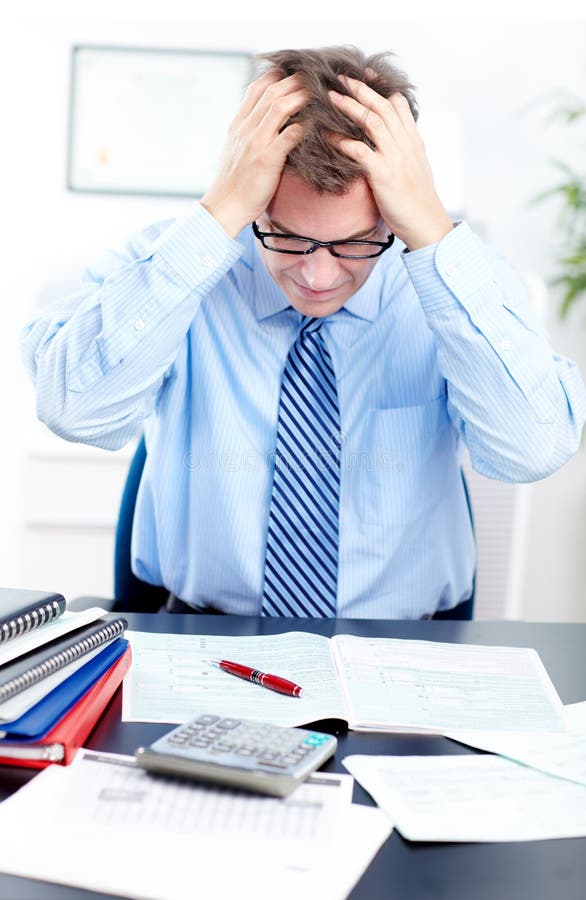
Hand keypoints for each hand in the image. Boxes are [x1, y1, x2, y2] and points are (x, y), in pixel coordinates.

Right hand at [201, 72, 309, 237]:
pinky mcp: (267, 159)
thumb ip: (248, 132)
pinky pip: (289, 135)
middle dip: (294, 81)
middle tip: (314, 77)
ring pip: (280, 107)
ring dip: (301, 96)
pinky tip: (316, 122)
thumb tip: (264, 122)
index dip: (276, 76)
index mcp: (238, 124)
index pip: (256, 88)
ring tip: (318, 93)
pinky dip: (304, 126)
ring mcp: (256, 142)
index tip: (293, 73)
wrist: (225, 206)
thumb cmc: (233, 182)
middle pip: (271, 92)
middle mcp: (246, 128)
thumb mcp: (235, 149)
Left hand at [328, 76, 452, 249]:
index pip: (399, 104)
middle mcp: (405, 144)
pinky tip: (327, 135)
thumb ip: (406, 149)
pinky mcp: (383, 173)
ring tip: (331, 97)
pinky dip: (341, 140)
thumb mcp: (417, 167)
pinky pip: (358, 150)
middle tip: (342, 78)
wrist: (426, 222)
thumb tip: (397, 140)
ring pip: (372, 122)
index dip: (381, 87)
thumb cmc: (419, 200)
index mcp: (414, 140)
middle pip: (382, 106)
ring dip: (350, 107)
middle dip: (361, 89)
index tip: (366, 74)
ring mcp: (395, 157)